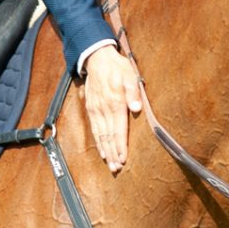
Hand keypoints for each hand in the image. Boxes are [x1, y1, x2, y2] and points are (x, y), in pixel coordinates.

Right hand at [82, 45, 142, 172]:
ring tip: (110, 165)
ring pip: (101, 135)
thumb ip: (133, 92)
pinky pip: (94, 129)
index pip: (119, 130)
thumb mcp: (130, 75)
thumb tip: (136, 109)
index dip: (121, 146)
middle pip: (109, 136)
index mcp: (115, 103)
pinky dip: (98, 142)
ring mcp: (96, 110)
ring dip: (106, 151)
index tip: (123, 159)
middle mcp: (104, 110)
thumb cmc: (117, 67)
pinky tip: (102, 151)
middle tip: (117, 169)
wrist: (97, 59)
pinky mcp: (91, 109)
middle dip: (113, 154)